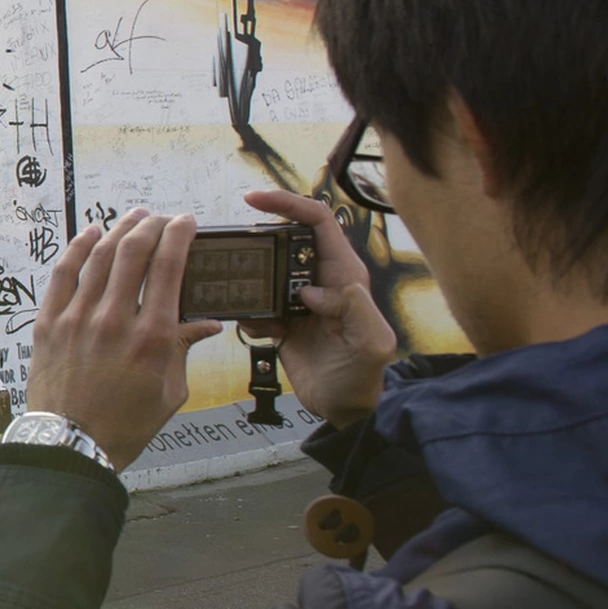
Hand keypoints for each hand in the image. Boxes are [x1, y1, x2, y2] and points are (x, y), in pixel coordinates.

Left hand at [27, 210, 224, 470]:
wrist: (70, 445)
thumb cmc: (125, 425)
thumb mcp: (170, 392)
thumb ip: (184, 351)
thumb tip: (206, 324)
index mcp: (152, 337)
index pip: (169, 267)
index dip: (179, 236)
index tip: (186, 222)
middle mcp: (115, 320)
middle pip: (134, 252)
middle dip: (152, 226)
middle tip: (161, 218)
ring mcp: (78, 318)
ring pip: (99, 256)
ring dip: (119, 230)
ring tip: (133, 218)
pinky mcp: (49, 323)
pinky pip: (63, 274)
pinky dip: (78, 247)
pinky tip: (91, 233)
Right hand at [240, 189, 399, 427]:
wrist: (344, 408)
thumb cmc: (364, 377)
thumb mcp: (371, 343)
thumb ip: (352, 308)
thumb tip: (311, 290)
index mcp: (345, 274)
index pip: (317, 221)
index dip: (287, 203)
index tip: (253, 200)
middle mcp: (320, 279)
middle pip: (284, 239)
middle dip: (258, 243)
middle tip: (236, 255)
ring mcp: (298, 299)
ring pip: (264, 270)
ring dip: (249, 283)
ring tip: (247, 302)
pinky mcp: (281, 319)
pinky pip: (255, 304)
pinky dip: (248, 314)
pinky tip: (259, 331)